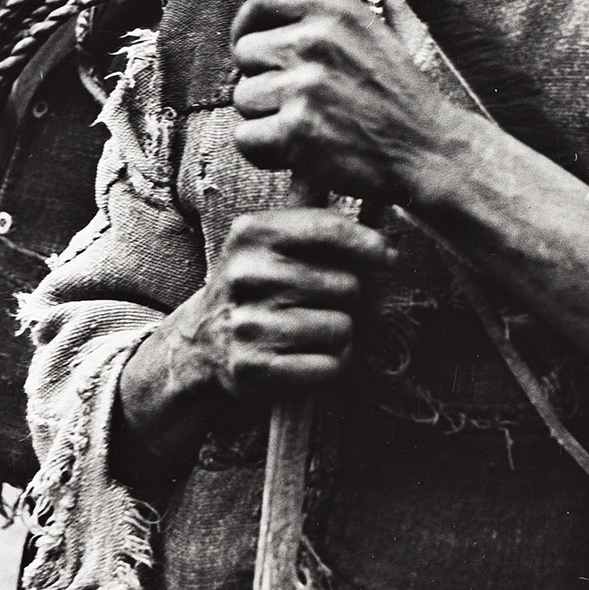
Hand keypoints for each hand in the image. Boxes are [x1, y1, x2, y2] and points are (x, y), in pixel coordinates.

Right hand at [165, 206, 393, 400]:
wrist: (202, 342)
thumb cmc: (258, 285)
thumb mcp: (270, 241)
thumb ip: (317, 224)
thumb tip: (383, 220)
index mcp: (251, 233)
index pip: (327, 229)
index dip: (367, 243)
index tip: (386, 256)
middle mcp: (245, 274)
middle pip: (346, 284)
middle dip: (346, 296)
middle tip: (321, 302)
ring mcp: (246, 324)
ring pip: (341, 327)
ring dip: (339, 333)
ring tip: (310, 329)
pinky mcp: (253, 369)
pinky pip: (329, 365)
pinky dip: (331, 364)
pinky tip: (309, 356)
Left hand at [230, 0, 470, 201]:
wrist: (428, 151)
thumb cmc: (402, 100)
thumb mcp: (378, 35)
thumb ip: (337, 16)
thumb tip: (313, 1)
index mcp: (337, 12)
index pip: (265, 1)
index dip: (247, 25)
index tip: (251, 45)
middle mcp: (317, 42)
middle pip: (246, 53)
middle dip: (263, 79)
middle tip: (294, 101)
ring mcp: (305, 86)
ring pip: (244, 98)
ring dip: (266, 118)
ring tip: (304, 127)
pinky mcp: (296, 130)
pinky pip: (245, 138)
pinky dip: (264, 152)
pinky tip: (296, 152)